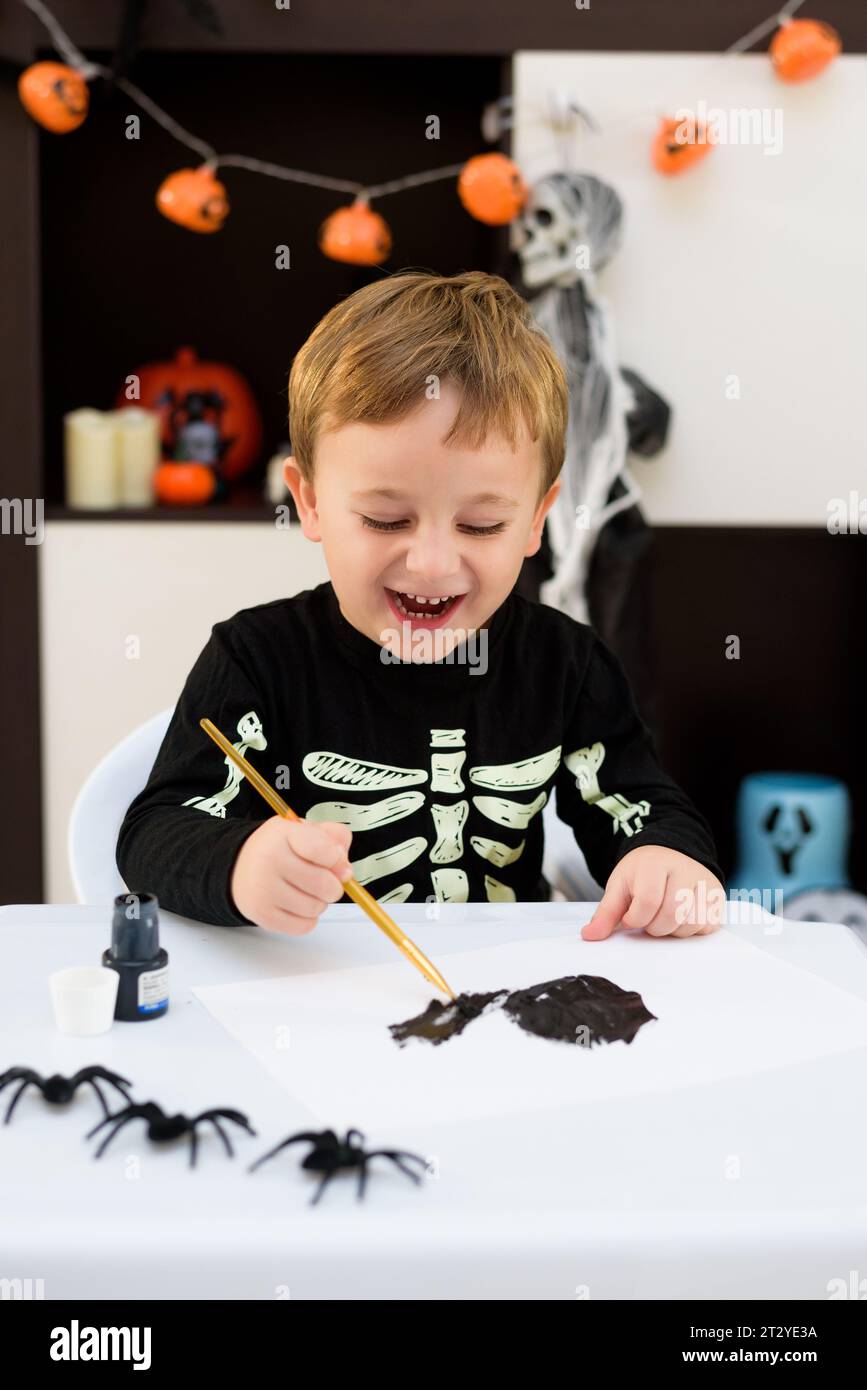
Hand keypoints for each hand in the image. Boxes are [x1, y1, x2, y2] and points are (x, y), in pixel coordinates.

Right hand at [230, 817, 352, 934]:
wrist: (238, 867)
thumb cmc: (279, 849)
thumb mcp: (304, 830)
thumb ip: (333, 838)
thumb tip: (345, 870)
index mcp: (283, 833)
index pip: (324, 850)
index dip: (338, 859)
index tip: (334, 860)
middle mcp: (269, 860)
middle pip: (325, 885)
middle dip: (333, 885)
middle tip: (323, 879)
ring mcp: (263, 889)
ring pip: (316, 908)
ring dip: (319, 902)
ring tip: (306, 891)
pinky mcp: (262, 915)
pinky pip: (304, 926)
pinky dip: (308, 918)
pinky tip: (297, 904)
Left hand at [582, 845, 723, 939]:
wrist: (670, 852)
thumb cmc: (643, 872)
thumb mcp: (620, 885)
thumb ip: (606, 912)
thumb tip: (589, 936)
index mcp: (656, 864)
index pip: (648, 902)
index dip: (635, 918)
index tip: (629, 917)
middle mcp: (685, 870)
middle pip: (672, 915)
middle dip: (654, 927)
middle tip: (648, 918)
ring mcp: (705, 883)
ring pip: (691, 923)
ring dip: (673, 930)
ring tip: (663, 916)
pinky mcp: (718, 897)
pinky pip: (707, 925)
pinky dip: (691, 929)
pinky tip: (680, 918)